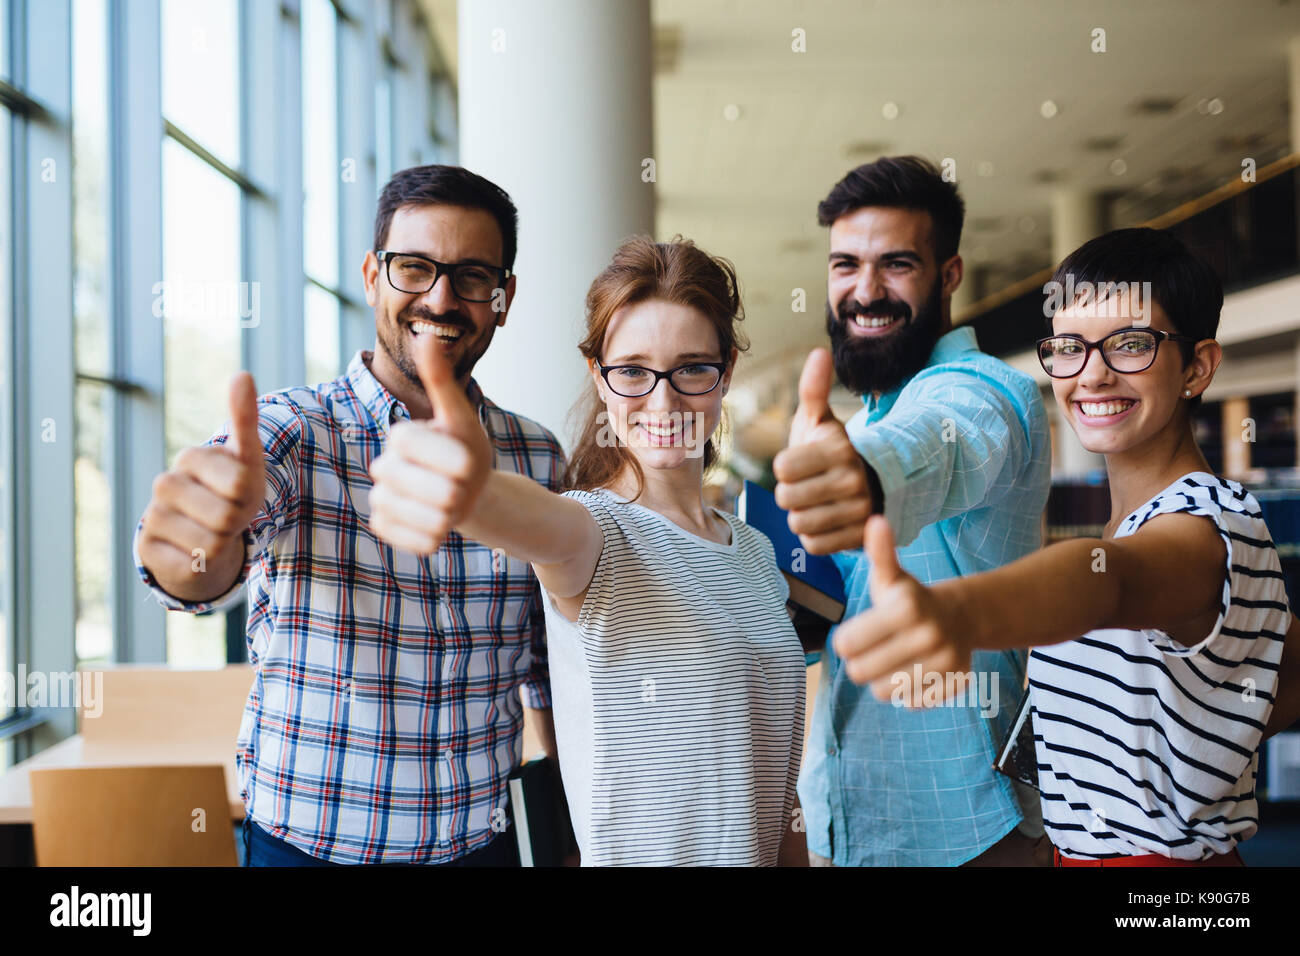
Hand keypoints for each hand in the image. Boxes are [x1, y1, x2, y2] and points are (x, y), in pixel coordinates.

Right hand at [138, 372, 266, 599]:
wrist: (208, 538)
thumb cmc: (233, 494)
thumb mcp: (248, 461)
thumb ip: (245, 419)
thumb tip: (242, 373)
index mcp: (192, 457)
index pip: (241, 482)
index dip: (251, 494)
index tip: (242, 491)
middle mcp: (165, 483)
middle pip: (228, 514)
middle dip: (238, 521)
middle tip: (230, 516)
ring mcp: (152, 516)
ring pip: (212, 542)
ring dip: (222, 544)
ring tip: (213, 533)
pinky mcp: (146, 550)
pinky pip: (193, 565)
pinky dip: (204, 564)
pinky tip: (193, 553)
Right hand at [367, 332, 492, 553]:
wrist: (472, 492)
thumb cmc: (467, 451)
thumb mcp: (462, 418)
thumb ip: (442, 382)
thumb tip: (428, 337)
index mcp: (400, 436)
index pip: (411, 444)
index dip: (445, 457)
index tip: (469, 464)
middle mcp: (383, 466)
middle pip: (409, 483)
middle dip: (449, 490)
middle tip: (463, 489)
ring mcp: (381, 498)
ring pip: (409, 514)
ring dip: (444, 516)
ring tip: (454, 508)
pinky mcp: (385, 526)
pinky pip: (407, 538)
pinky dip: (432, 538)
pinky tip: (442, 528)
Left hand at [772, 348, 872, 553]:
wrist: (872, 484)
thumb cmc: (833, 451)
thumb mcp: (821, 420)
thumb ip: (814, 389)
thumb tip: (820, 352)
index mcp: (838, 449)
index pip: (781, 467)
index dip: (784, 466)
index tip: (800, 463)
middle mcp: (852, 480)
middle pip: (786, 498)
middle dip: (789, 493)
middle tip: (807, 485)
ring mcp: (858, 512)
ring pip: (798, 524)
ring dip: (800, 516)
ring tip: (816, 503)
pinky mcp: (858, 538)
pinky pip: (813, 545)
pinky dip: (814, 537)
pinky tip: (826, 521)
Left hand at [833, 515, 971, 704]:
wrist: (961, 618)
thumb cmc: (910, 600)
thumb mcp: (891, 578)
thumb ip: (879, 554)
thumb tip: (876, 521)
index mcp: (905, 608)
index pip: (845, 645)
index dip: (846, 641)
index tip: (856, 634)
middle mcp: (929, 635)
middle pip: (860, 672)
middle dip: (861, 663)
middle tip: (873, 650)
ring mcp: (944, 662)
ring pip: (883, 692)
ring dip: (882, 680)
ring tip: (893, 660)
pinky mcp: (954, 684)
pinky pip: (911, 703)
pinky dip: (908, 692)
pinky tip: (915, 670)